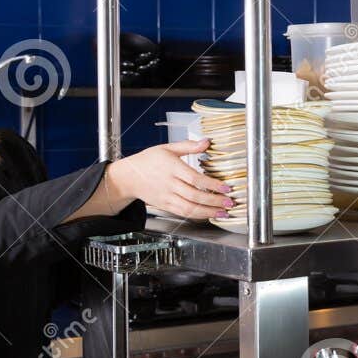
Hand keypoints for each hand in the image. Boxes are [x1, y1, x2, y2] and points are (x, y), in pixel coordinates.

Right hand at [107, 140, 233, 220]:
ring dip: (208, 212)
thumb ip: (188, 146)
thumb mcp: (167, 148)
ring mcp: (167, 197)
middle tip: (230, 202)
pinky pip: (183, 213)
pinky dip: (197, 216)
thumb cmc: (148, 160)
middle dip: (214, 201)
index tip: (226, 187)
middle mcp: (169, 184)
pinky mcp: (165, 206)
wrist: (128, 177)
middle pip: (195, 196)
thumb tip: (207, 142)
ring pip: (189, 208)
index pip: (195, 179)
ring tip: (223, 212)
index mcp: (172, 167)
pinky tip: (209, 214)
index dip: (212, 185)